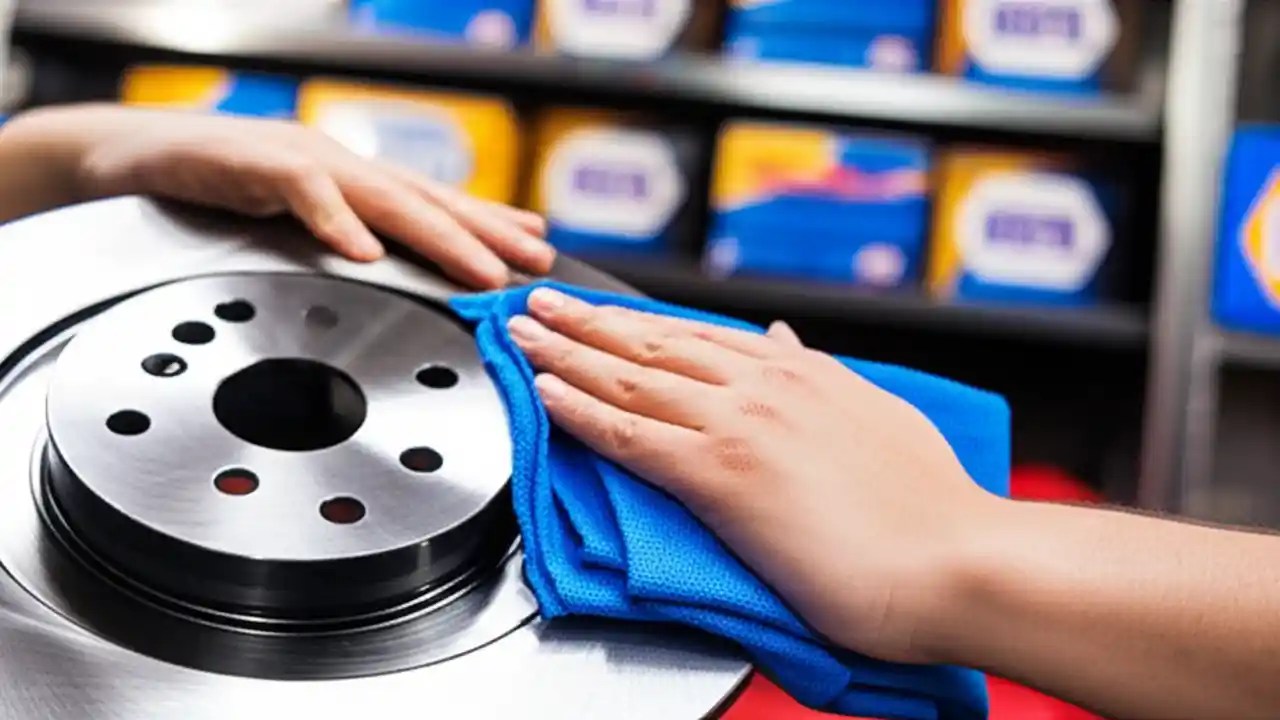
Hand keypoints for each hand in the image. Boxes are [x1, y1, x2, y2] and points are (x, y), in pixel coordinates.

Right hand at [71, 106, 551, 288]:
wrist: (141, 153)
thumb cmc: (225, 183)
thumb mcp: (304, 210)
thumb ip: (356, 229)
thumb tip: (404, 257)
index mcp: (358, 179)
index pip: (438, 203)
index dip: (492, 225)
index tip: (541, 249)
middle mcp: (343, 165)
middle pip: (428, 202)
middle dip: (487, 234)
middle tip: (535, 263)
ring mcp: (304, 162)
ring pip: (383, 198)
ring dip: (437, 233)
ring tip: (480, 266)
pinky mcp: (256, 166)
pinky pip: (303, 195)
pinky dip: (336, 222)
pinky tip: (363, 249)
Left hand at [506, 288, 1000, 663]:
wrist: (954, 559)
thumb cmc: (927, 507)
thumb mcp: (875, 415)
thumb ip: (819, 376)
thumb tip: (779, 340)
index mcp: (800, 371)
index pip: (697, 337)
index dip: (638, 322)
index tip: (599, 310)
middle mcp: (764, 383)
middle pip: (652, 343)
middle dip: (585, 320)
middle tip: (534, 301)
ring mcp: (740, 424)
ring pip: (631, 378)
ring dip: (567, 353)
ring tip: (521, 335)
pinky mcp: (722, 475)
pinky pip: (632, 436)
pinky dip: (581, 411)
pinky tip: (546, 394)